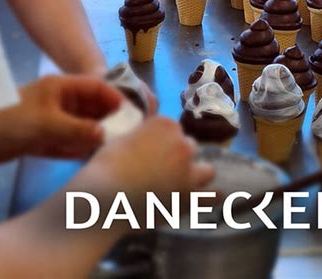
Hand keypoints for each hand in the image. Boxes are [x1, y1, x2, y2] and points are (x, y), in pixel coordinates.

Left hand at [0, 75, 121, 165]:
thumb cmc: (9, 120)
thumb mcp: (45, 122)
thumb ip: (76, 129)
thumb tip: (106, 135)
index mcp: (61, 86)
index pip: (97, 86)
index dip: (116, 97)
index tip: (133, 113)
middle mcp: (60, 102)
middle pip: (92, 108)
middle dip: (110, 119)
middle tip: (131, 135)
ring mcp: (52, 121)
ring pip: (83, 127)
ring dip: (97, 137)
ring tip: (118, 149)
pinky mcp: (44, 140)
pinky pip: (70, 143)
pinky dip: (81, 149)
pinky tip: (96, 157)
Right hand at [86, 116, 213, 214]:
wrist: (106, 197)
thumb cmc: (106, 165)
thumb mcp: (122, 137)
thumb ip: (142, 132)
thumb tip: (146, 131)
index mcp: (165, 125)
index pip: (171, 129)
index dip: (162, 141)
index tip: (152, 150)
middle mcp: (183, 144)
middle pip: (188, 147)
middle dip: (178, 156)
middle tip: (162, 169)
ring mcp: (189, 171)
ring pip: (206, 170)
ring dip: (197, 174)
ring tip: (184, 183)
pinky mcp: (191, 198)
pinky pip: (211, 196)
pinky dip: (213, 196)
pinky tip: (215, 197)